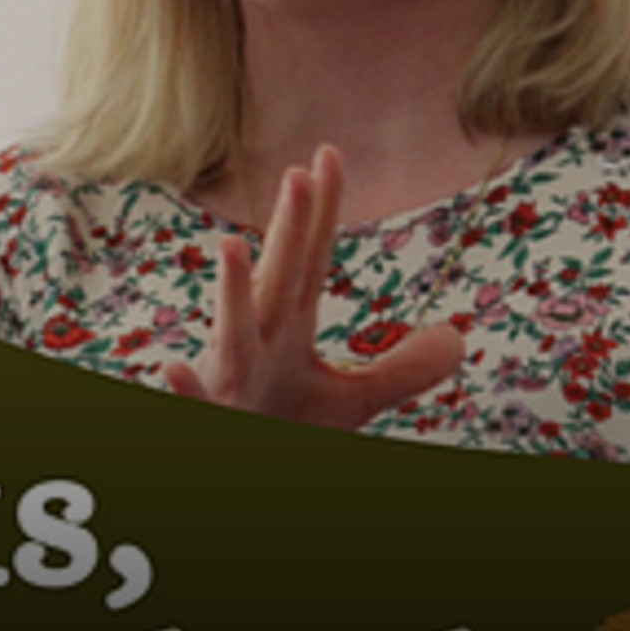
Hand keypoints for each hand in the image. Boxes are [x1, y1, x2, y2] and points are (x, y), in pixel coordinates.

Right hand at [162, 145, 465, 428]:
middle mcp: (257, 344)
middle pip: (279, 280)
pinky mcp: (214, 422)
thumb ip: (401, 368)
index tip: (329, 154)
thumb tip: (455, 336)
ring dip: (231, 291)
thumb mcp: (350, 401)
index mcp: (288, 330)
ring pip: (231, 332)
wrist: (235, 477)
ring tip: (231, 245)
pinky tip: (174, 368)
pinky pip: (198, 408)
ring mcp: (232, 382)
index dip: (322, 211)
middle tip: (298, 174)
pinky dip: (186, 391)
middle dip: (288, 231)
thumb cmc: (283, 432)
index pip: (311, 261)